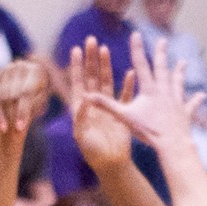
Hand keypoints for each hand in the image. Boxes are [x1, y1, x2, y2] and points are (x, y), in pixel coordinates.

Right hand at [0, 56, 49, 134]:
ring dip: (6, 114)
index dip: (22, 112)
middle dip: (13, 114)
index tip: (20, 129)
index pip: (26, 93)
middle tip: (16, 131)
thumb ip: (31, 108)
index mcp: (36, 71)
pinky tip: (3, 125)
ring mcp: (8, 69)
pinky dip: (0, 112)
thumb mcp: (40, 103)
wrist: (28, 83)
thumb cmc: (38, 97)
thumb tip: (20, 123)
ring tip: (9, 128)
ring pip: (3, 96)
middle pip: (13, 95)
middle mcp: (21, 66)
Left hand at [69, 36, 134, 171]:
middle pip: (92, 77)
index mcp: (81, 108)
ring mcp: (108, 107)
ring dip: (106, 66)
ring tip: (105, 49)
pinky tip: (130, 73)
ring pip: (107, 81)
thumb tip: (84, 100)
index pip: (78, 82)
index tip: (75, 49)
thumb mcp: (81, 136)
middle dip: (91, 59)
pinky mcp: (122, 114)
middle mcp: (94, 104)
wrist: (111, 165)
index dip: (76, 66)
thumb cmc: (93, 153)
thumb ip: (81, 118)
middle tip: (91, 40)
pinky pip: (126, 96)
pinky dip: (128, 85)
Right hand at [77, 31, 203, 157]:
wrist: (171, 144)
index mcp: (149, 90)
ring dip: (180, 72)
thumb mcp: (125, 118)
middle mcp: (164, 92)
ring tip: (183, 62)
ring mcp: (176, 102)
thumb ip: (106, 105)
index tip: (136, 34)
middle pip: (162, 69)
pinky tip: (202, 95)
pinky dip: (196, 100)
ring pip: (178, 83)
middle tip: (163, 41)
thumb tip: (86, 96)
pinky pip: (191, 105)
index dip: (137, 49)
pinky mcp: (185, 113)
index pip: (141, 65)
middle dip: (161, 54)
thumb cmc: (148, 132)